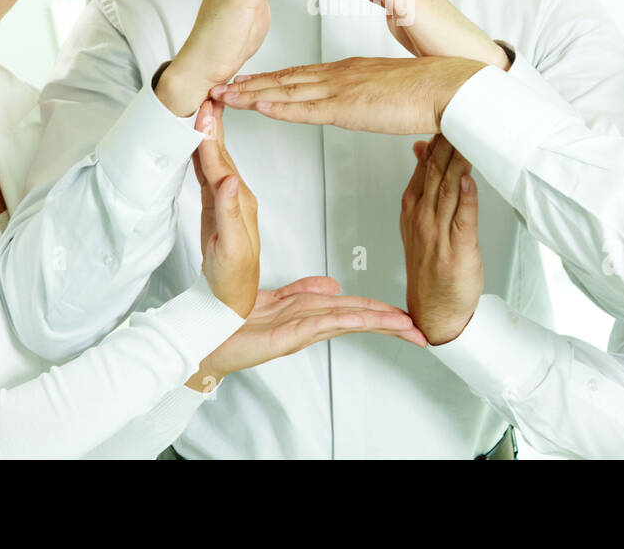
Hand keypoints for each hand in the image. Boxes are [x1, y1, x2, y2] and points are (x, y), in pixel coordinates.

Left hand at [185, 276, 426, 390]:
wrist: (204, 339)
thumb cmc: (233, 322)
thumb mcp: (275, 298)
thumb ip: (304, 289)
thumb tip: (333, 284)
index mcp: (307, 310)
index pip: (353, 308)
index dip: (381, 310)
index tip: (405, 316)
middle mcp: (307, 321)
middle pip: (357, 316)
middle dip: (390, 321)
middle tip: (419, 330)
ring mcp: (299, 330)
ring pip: (347, 321)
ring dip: (378, 323)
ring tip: (406, 328)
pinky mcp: (286, 338)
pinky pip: (321, 325)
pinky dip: (346, 321)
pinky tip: (364, 320)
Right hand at [193, 99, 258, 317]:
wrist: (230, 297)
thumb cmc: (232, 276)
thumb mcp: (231, 247)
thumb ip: (229, 213)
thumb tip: (228, 182)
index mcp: (239, 200)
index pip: (220, 161)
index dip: (210, 136)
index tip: (203, 111)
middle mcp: (235, 194)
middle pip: (220, 151)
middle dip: (211, 122)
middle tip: (205, 92)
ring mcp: (226, 197)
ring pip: (214, 157)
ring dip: (207, 132)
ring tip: (201, 106)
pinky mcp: (215, 204)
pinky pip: (207, 170)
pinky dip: (200, 152)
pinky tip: (195, 141)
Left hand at [210, 55, 485, 135]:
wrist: (448, 86)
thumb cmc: (428, 90)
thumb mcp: (390, 90)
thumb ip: (372, 96)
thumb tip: (366, 105)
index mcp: (349, 71)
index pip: (301, 75)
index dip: (271, 79)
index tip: (247, 81)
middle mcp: (338, 76)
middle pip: (285, 80)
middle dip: (250, 84)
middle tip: (220, 86)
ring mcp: (340, 89)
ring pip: (286, 91)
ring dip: (252, 94)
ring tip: (224, 95)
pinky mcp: (347, 106)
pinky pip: (305, 108)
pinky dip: (278, 106)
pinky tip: (257, 105)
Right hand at [400, 135, 482, 345]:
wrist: (434, 311)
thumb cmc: (431, 266)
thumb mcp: (418, 220)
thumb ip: (423, 183)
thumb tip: (422, 148)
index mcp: (413, 209)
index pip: (423, 166)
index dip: (435, 139)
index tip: (444, 114)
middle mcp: (423, 218)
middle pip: (434, 172)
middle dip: (447, 141)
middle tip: (457, 113)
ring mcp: (439, 234)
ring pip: (448, 189)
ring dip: (457, 160)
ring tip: (466, 135)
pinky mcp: (458, 249)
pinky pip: (463, 218)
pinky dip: (467, 197)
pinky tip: (470, 179)